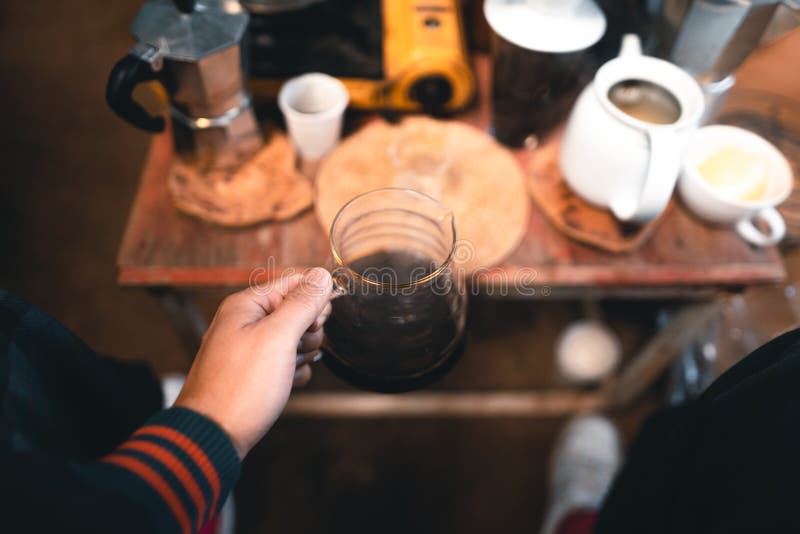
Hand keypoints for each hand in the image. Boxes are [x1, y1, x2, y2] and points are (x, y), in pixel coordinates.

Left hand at [175, 268, 331, 457]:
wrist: (213, 437)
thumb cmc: (240, 386)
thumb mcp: (278, 337)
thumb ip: (302, 303)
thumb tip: (322, 275)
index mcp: (246, 305)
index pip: (294, 282)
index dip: (314, 298)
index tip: (319, 319)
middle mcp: (247, 323)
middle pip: (298, 311)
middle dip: (308, 331)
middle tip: (296, 349)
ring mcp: (251, 349)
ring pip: (296, 339)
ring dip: (302, 355)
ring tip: (285, 371)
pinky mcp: (257, 374)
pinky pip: (289, 364)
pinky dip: (293, 375)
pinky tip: (284, 386)